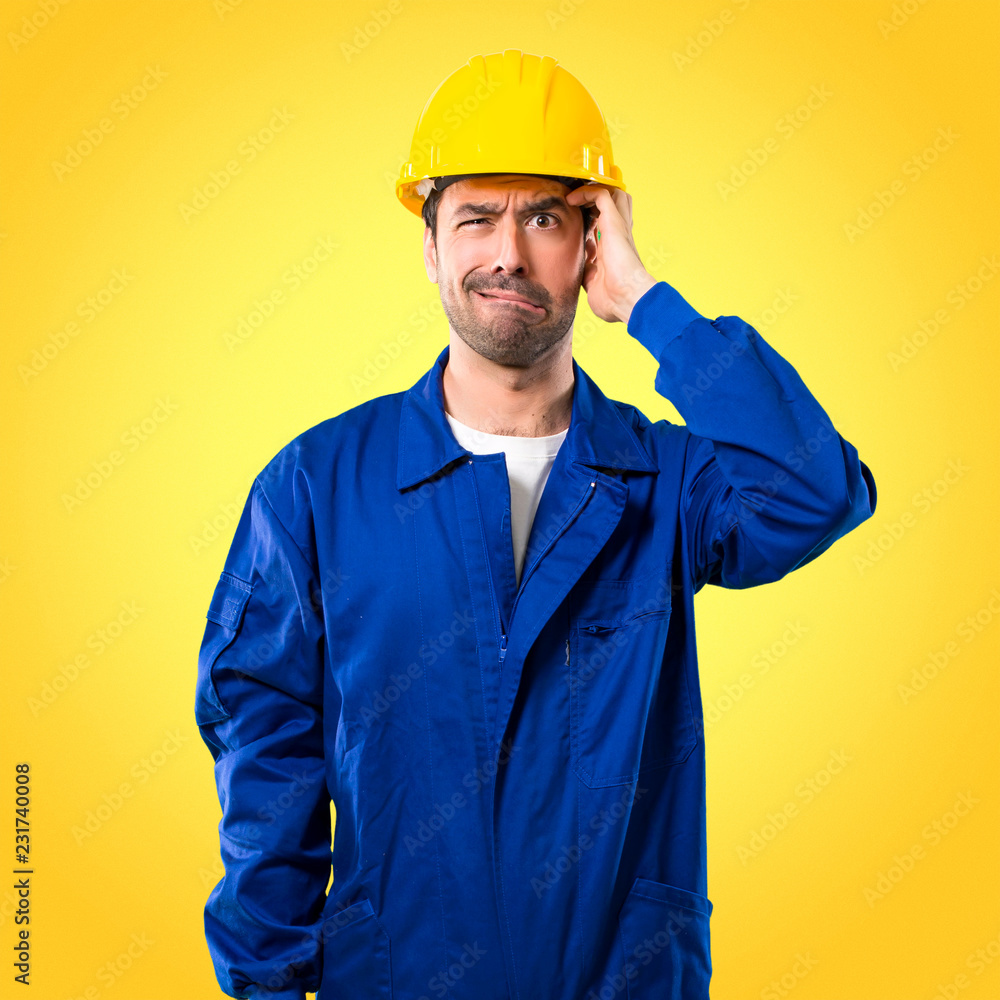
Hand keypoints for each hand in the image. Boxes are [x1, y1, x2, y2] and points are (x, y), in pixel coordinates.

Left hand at [565, 183, 657, 323]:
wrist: (627, 299)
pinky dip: (586, 192)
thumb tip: (578, 272)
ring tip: (573, 197)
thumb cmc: (614, 301)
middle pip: (613, 205)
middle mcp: (617, 236)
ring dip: (592, 191)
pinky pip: (601, 195)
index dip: (588, 221)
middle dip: (594, 199)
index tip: (571, 223)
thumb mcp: (592, 286)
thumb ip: (586, 274)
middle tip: (574, 203)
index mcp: (613, 250)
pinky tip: (572, 199)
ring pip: (612, 194)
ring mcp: (617, 228)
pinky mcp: (614, 222)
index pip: (604, 227)